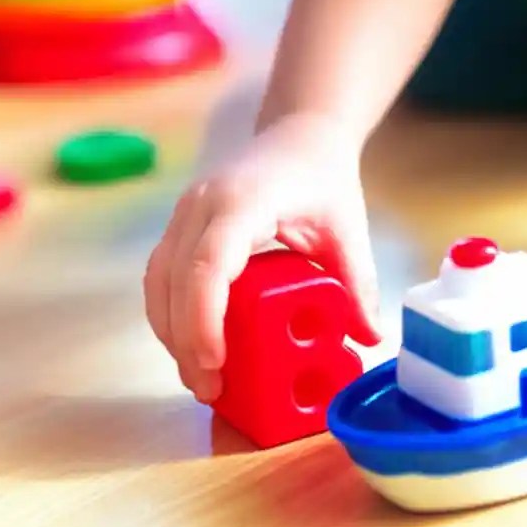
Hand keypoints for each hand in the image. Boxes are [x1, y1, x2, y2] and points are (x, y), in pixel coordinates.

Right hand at [144, 113, 382, 402]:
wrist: (297, 136)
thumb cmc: (322, 179)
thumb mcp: (348, 231)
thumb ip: (358, 284)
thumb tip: (368, 339)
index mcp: (243, 202)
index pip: (209, 262)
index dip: (204, 316)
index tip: (215, 361)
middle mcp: (202, 206)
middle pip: (174, 280)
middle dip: (186, 341)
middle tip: (210, 391)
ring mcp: (184, 215)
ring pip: (158, 283)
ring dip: (172, 334)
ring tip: (202, 381)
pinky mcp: (179, 229)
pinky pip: (162, 278)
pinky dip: (172, 317)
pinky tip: (193, 349)